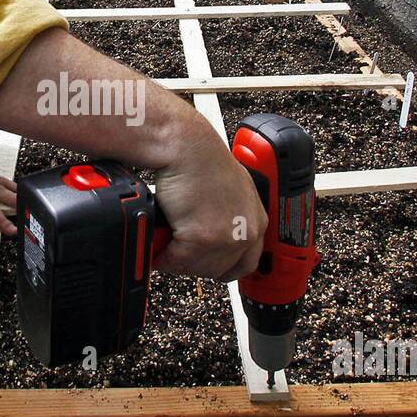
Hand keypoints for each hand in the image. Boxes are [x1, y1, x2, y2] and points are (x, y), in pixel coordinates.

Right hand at [150, 120, 266, 281]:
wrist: (185, 146)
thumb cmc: (201, 160)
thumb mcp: (231, 191)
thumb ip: (229, 218)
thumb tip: (211, 235)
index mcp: (256, 221)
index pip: (246, 263)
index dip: (221, 266)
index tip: (205, 265)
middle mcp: (247, 231)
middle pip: (219, 270)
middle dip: (195, 264)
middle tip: (178, 252)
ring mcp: (226, 237)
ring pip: (197, 268)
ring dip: (177, 260)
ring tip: (166, 243)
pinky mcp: (203, 237)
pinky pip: (178, 261)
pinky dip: (163, 254)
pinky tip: (159, 239)